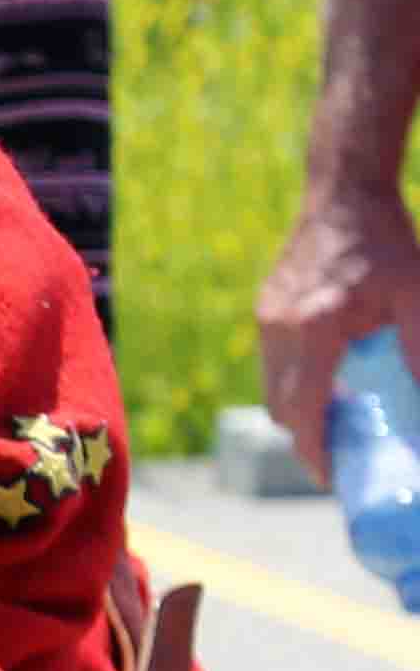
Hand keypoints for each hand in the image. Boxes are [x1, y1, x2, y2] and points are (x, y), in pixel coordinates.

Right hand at [257, 180, 419, 470]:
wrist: (344, 195)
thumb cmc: (387, 243)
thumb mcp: (416, 296)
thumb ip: (418, 350)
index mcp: (318, 329)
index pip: (303, 410)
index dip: (313, 451)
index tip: (330, 475)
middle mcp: (282, 330)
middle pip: (281, 408)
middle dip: (305, 438)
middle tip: (338, 451)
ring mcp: (266, 320)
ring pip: (272, 389)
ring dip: (298, 411)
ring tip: (333, 416)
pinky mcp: (265, 311)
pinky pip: (272, 364)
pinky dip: (293, 383)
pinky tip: (324, 375)